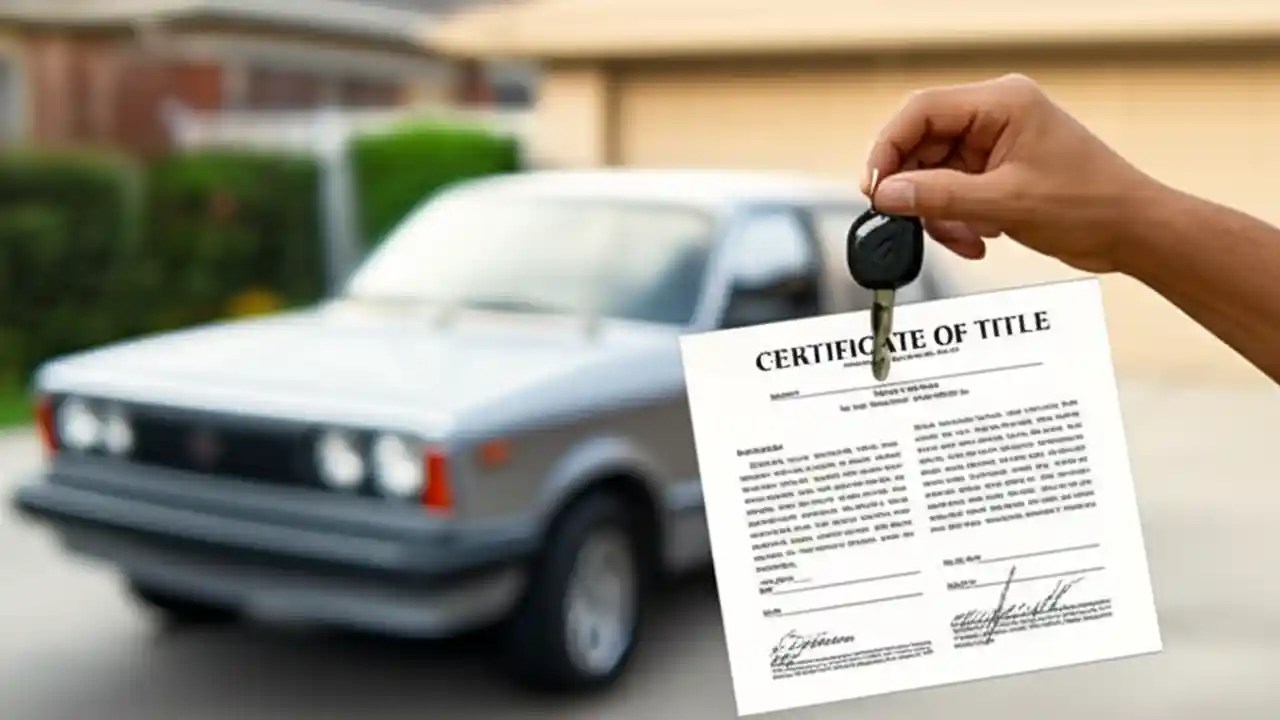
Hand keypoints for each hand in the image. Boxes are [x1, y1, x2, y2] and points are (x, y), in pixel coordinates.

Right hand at [863, 74, 1164, 273]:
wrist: (1132, 232)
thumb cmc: (1090, 205)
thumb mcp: (1005, 204)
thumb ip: (940, 197)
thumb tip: (886, 194)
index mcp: (1002, 102)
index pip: (921, 111)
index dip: (888, 148)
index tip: (874, 188)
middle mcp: (996, 115)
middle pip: (923, 144)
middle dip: (916, 189)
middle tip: (908, 221)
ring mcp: (997, 143)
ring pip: (935, 173)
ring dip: (939, 212)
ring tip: (962, 239)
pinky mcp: (999, 171)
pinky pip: (955, 191)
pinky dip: (956, 219)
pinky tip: (976, 239)